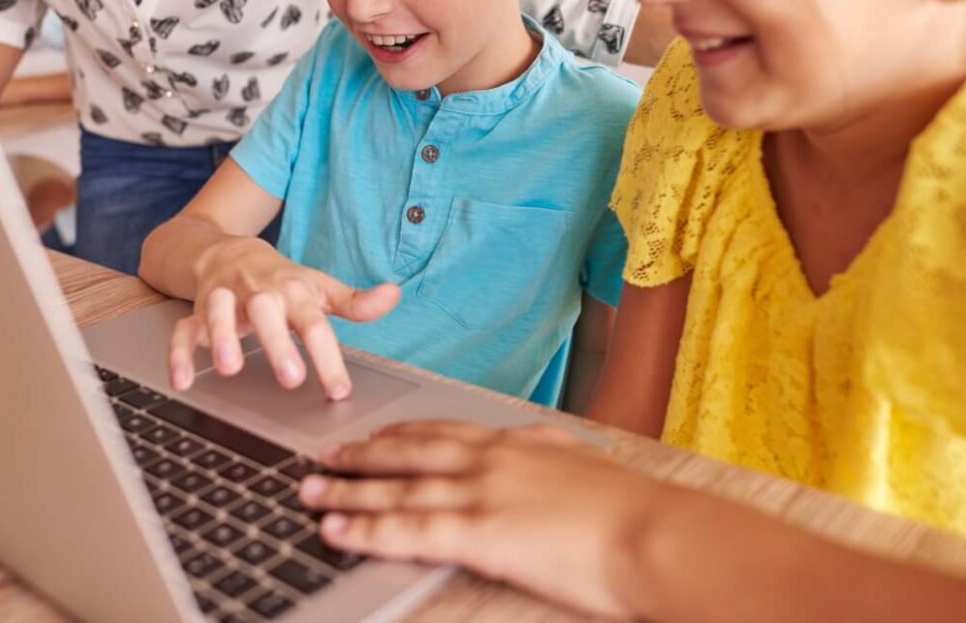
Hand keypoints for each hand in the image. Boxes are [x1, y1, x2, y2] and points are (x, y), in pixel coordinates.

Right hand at [169, 237, 400, 399]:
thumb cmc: (282, 279)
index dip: (328, 356)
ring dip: (221, 337)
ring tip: (229, 369)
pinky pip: (182, 329)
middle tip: (291, 378)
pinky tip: (181, 380)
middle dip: (277, 344)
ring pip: (218, 312)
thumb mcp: (319, 287)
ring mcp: (224, 299)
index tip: (339, 390)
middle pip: (267, 312)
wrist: (229, 250)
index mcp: (293, 291)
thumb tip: (394, 295)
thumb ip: (354, 302)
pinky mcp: (195, 311)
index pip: (314, 323)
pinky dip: (177, 352)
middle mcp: (258, 292)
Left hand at [302, 421, 658, 618]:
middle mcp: (490, 459)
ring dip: (347, 490)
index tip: (374, 435)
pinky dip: (365, 529)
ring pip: (396, 489)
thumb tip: (544, 451)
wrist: (655, 532)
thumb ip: (553, 455)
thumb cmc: (635, 511)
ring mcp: (480, 493)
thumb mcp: (586, 466)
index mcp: (517, 444)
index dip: (402, 435)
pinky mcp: (477, 532)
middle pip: (408, 453)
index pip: (445, 432)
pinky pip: (406, 530)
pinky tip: (335, 529)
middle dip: (361, 456)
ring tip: (309, 491)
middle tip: (323, 457)